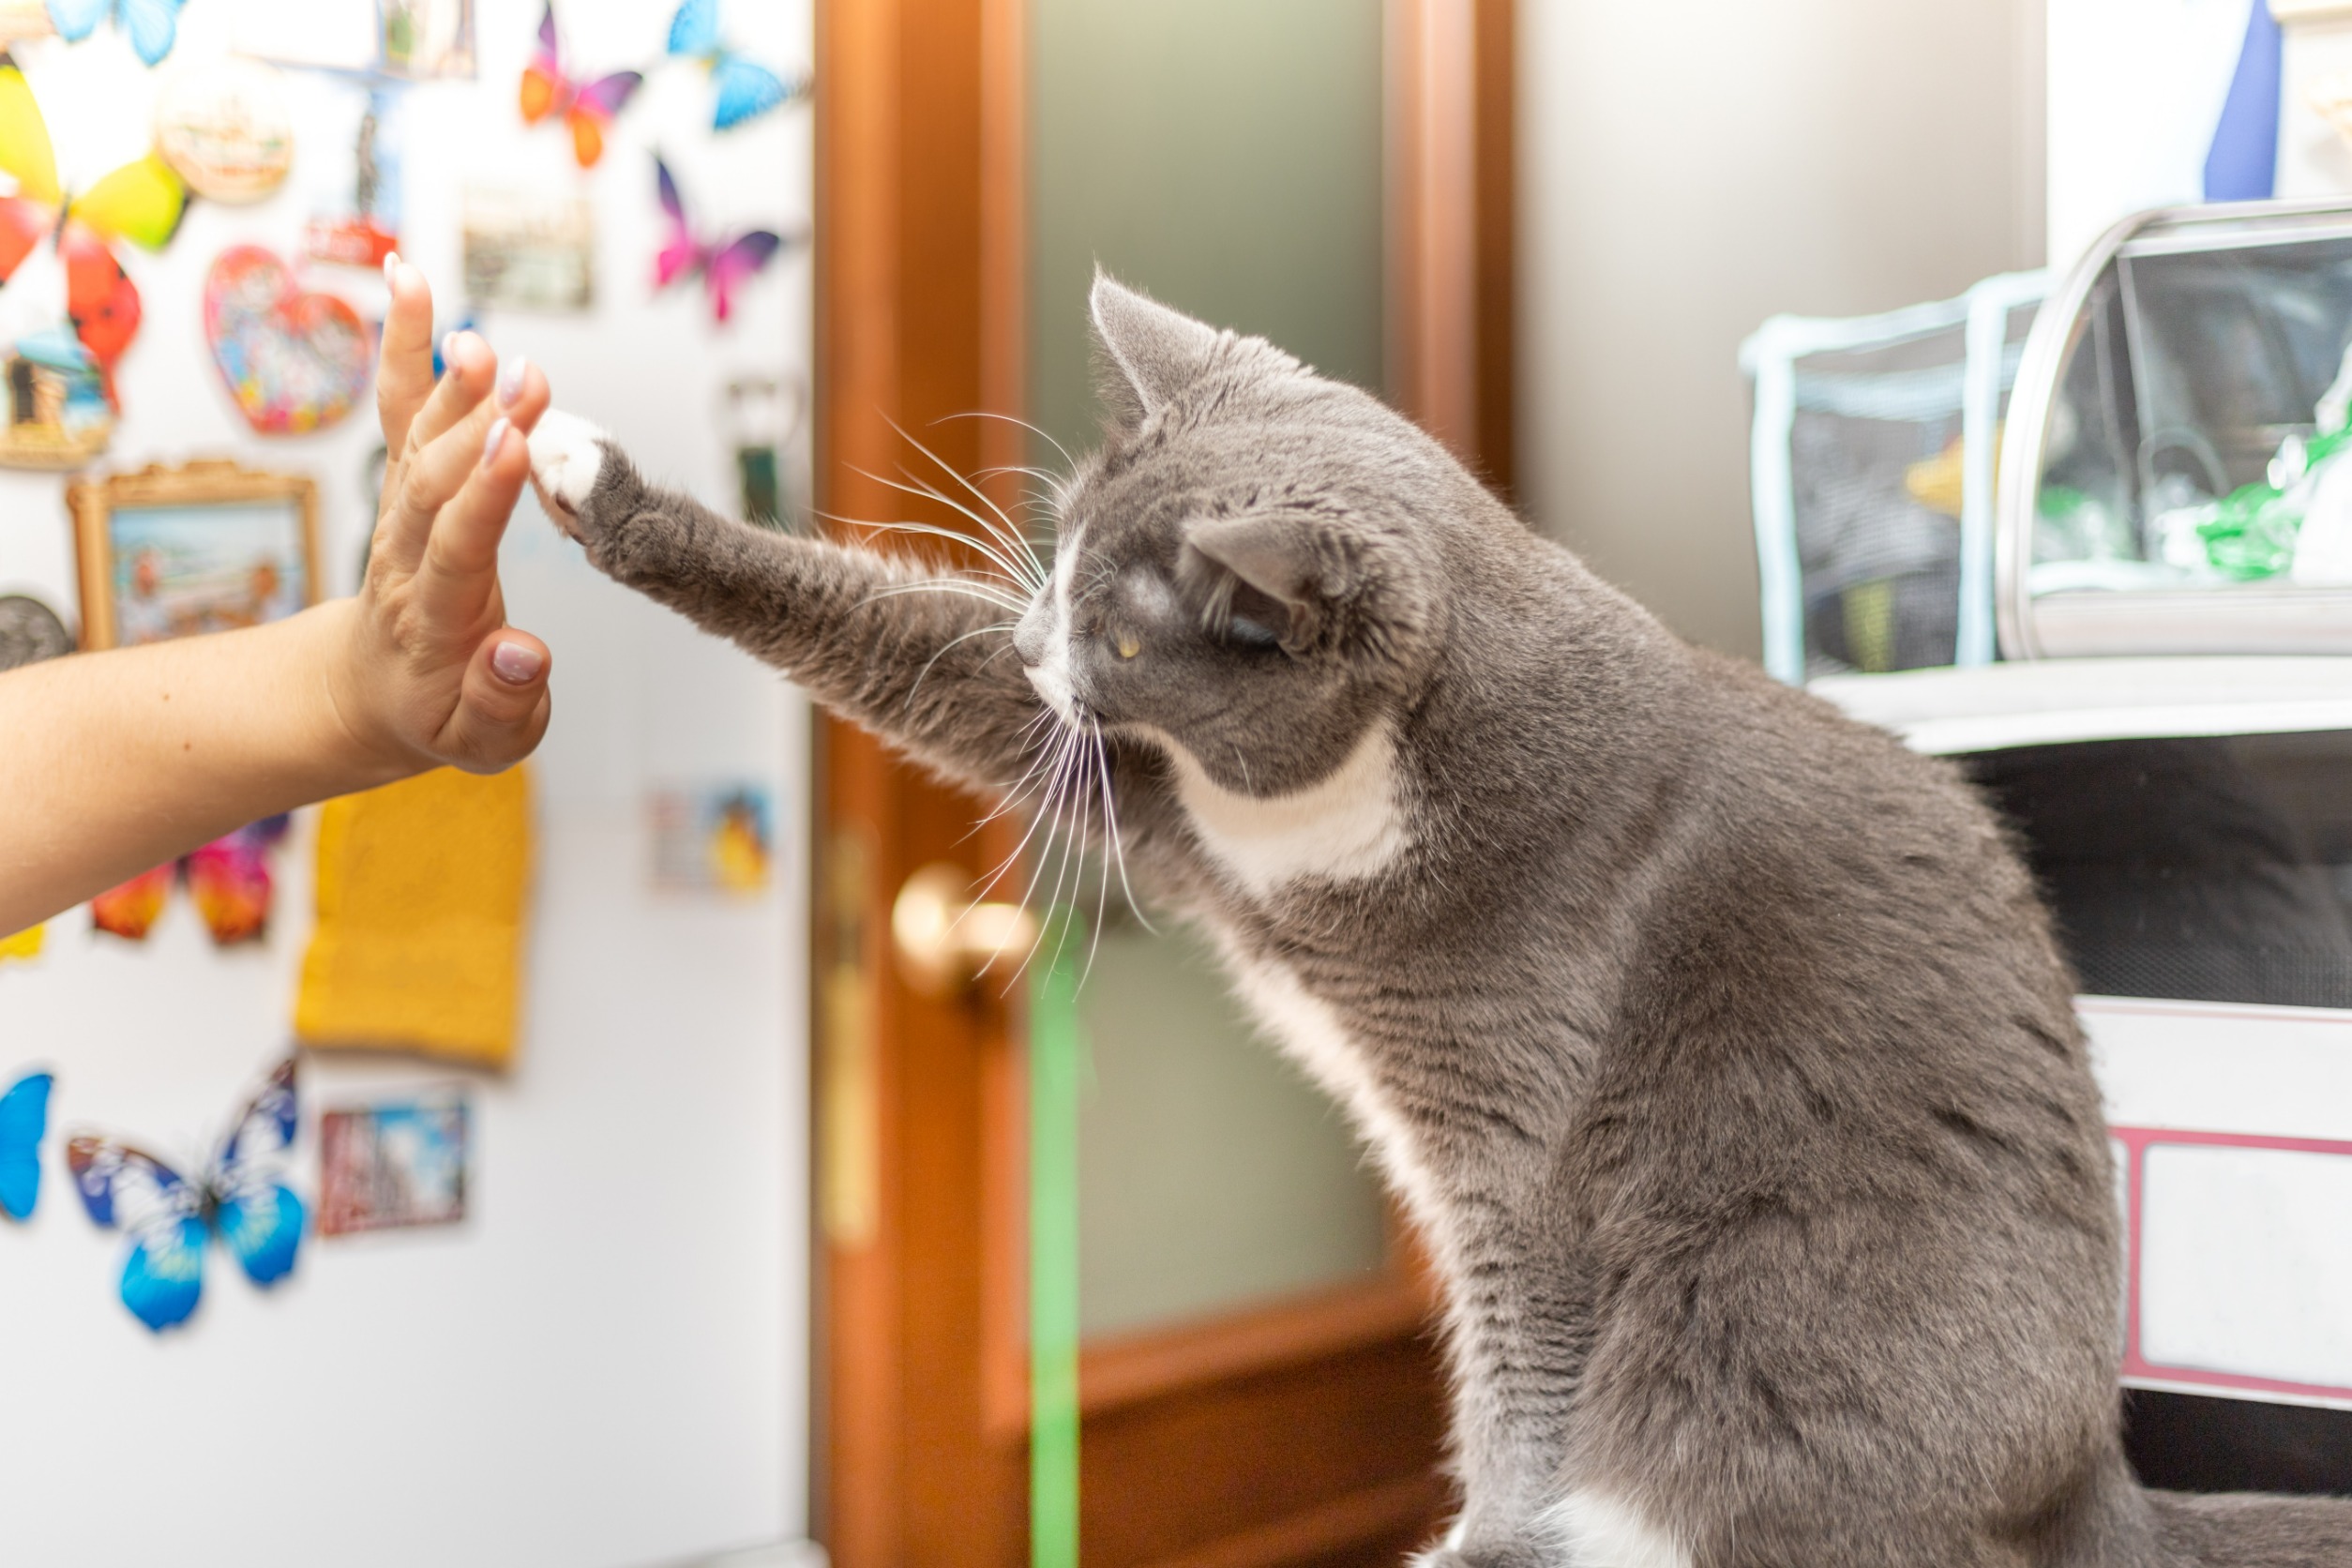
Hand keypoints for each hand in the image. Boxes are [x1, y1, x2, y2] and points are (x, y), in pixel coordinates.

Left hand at [326, 257, 553, 777]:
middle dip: (476, 427)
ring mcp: (400, 515)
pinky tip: (410, 278)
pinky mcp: (405, 484)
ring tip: (481, 337)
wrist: (370, 694)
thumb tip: (522, 652)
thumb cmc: (441, 716)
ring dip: (448, 384)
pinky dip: (401, 344)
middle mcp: (406, 555)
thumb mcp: (482, 743)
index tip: (517, 446)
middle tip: (522, 375)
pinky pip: (399, 409)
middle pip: (432, 481)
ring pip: (416, 440)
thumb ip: (504, 703)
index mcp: (431, 619)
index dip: (484, 496)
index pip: (455, 548)